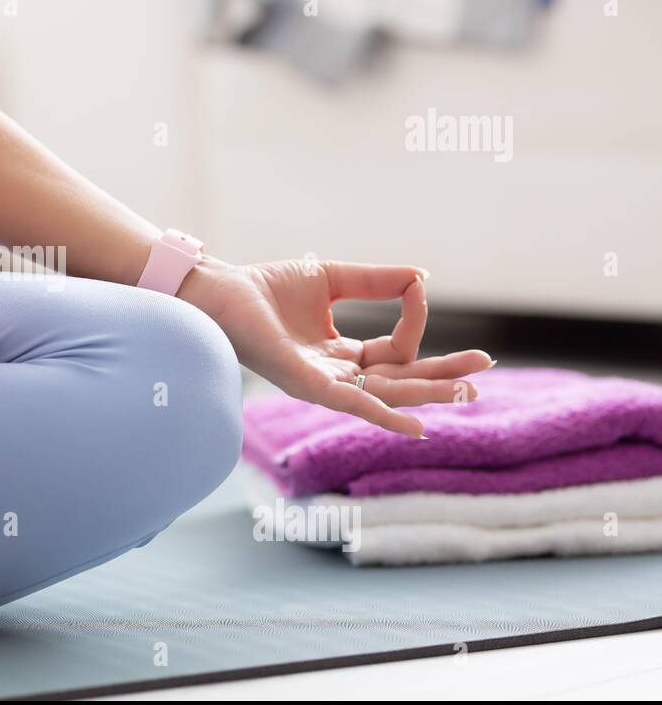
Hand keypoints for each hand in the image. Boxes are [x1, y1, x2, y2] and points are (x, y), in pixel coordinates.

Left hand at [180, 257, 493, 436]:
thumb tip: (421, 278)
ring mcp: (323, 384)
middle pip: (400, 381)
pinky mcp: (307, 384)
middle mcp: (336, 375)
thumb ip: (376, 281)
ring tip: (468, 391)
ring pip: (385, 394)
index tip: (420, 290)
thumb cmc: (265, 288)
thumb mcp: (332, 278)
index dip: (413, 322)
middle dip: (443, 376)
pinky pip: (352, 404)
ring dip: (427, 393)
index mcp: (341, 354)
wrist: (220, 292)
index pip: (396, 349)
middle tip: (484, 368)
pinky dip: (385, 415)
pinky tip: (416, 426)